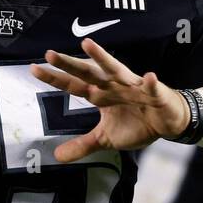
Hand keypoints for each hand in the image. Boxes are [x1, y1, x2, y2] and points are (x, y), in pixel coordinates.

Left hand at [29, 38, 190, 159]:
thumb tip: (56, 157)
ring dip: (102, 58)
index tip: (34, 69)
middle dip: (69, 64)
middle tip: (49, 54)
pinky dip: (151, 83)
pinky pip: (153, 88)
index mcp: (100, 95)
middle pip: (87, 73)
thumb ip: (82, 145)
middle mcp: (112, 86)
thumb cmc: (136, 123)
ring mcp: (133, 87)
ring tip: (87, 44)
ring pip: (115, 70)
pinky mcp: (156, 93)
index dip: (55, 78)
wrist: (168, 121)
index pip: (73, 85)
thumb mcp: (105, 139)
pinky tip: (149, 77)